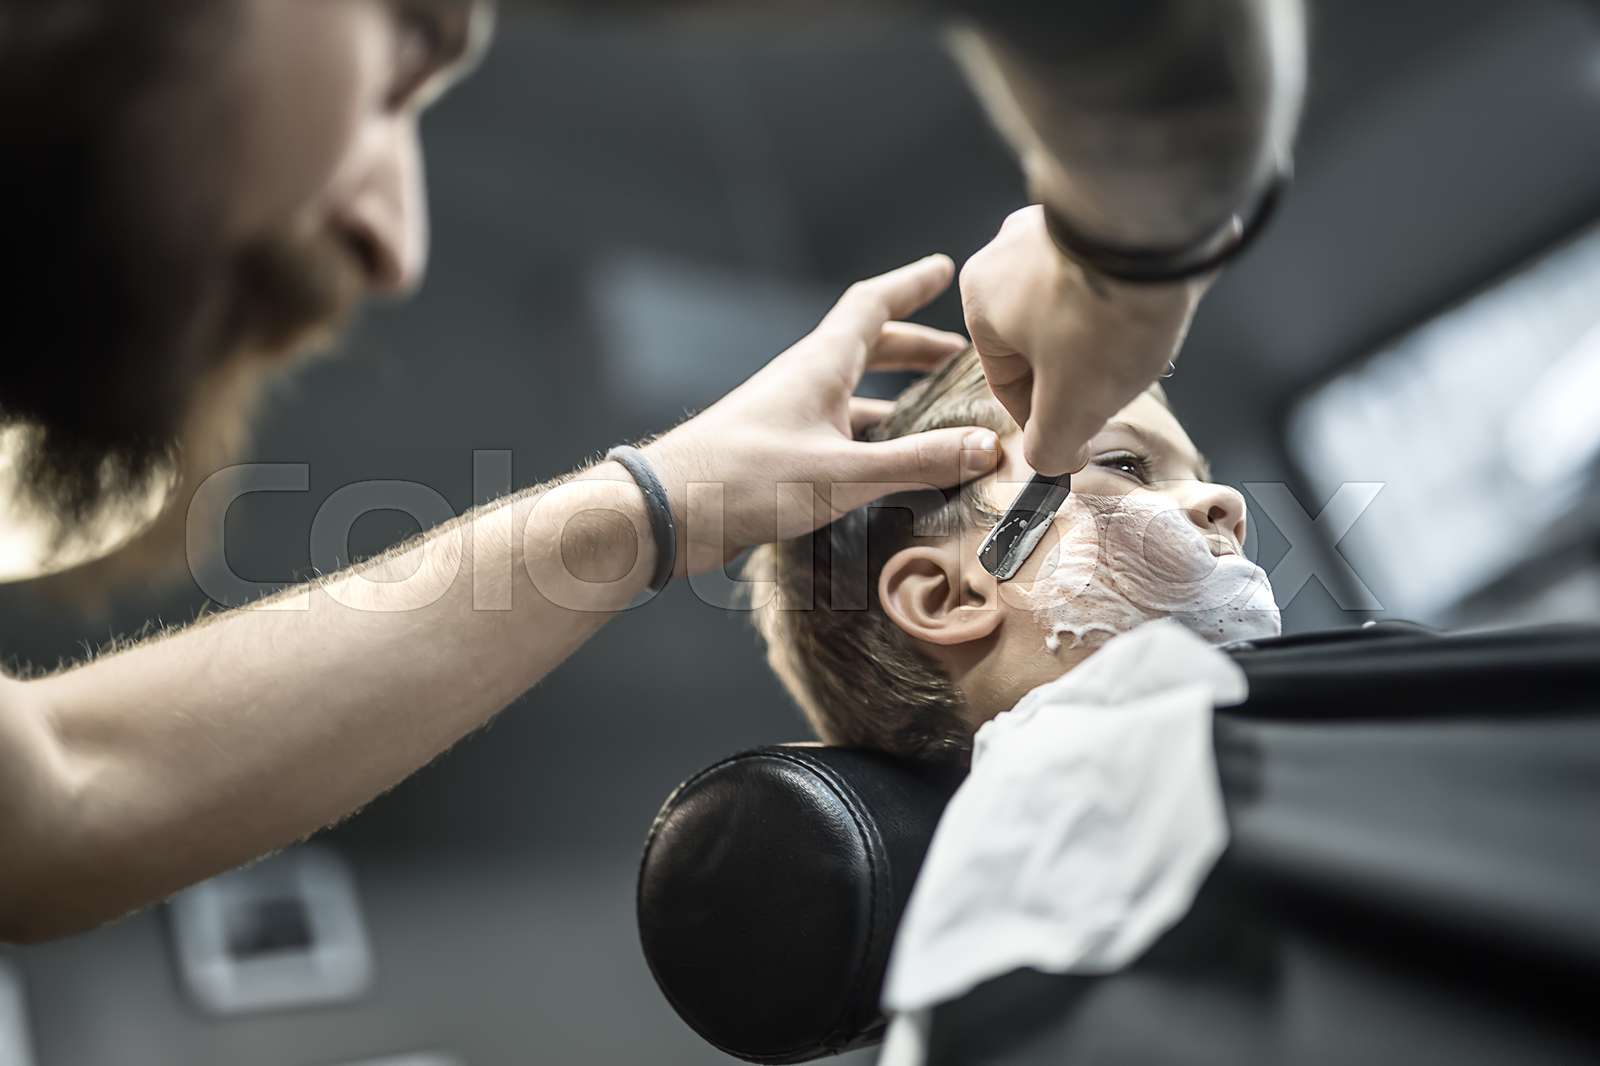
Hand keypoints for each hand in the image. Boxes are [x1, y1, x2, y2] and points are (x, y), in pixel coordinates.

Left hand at [643, 255, 1000, 575]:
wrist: (668, 511)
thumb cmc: (746, 479)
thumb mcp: (843, 473)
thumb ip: (917, 462)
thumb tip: (988, 447)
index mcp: (821, 365)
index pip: (873, 305)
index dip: (911, 285)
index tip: (944, 268)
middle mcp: (806, 383)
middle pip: (870, 349)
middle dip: (916, 350)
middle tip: (958, 358)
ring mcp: (791, 420)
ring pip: (856, 398)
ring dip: (898, 402)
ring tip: (941, 419)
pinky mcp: (780, 458)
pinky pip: (840, 438)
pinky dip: (873, 445)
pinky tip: (893, 472)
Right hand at [959, 206, 1207, 475]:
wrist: (1159, 233)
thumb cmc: (1102, 316)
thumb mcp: (1069, 409)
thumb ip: (1049, 448)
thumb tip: (1051, 460)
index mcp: (981, 301)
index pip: (1005, 380)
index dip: (1043, 421)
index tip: (1074, 438)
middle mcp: (1008, 253)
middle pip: (1041, 341)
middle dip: (1078, 373)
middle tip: (1114, 390)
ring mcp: (1053, 225)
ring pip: (1074, 306)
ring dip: (1103, 335)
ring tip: (1139, 346)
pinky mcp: (1101, 214)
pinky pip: (1105, 273)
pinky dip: (1124, 298)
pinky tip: (1151, 311)